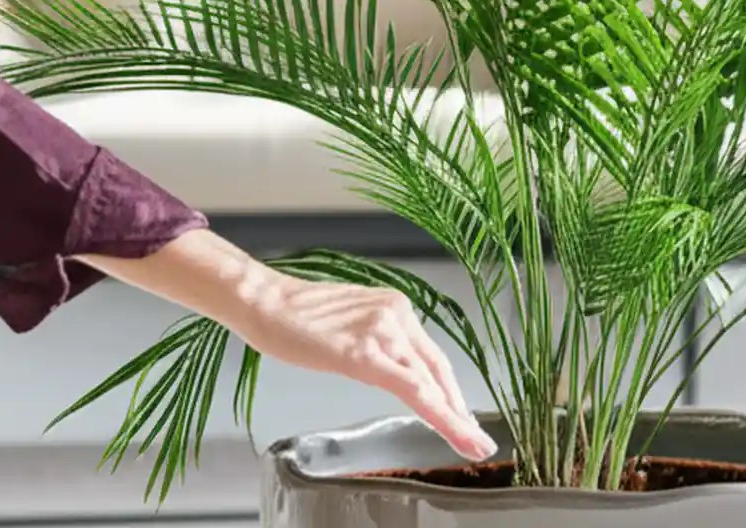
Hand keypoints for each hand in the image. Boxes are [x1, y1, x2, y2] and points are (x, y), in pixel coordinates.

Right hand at [78, 229, 496, 461]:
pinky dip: (431, 407)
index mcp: (396, 309)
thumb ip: (379, 347)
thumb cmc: (299, 318)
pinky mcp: (361, 350)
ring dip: (451, 417)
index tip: (467, 421)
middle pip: (438, 370)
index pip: (432, 359)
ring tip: (469, 443)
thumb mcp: (352, 328)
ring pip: (427, 381)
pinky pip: (406, 384)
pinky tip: (446, 425)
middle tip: (480, 441)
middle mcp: (397, 315)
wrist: (265, 301)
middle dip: (461, 411)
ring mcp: (381, 330)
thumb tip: (394, 374)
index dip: (452, 392)